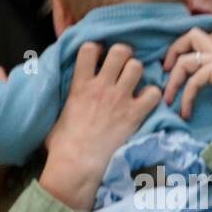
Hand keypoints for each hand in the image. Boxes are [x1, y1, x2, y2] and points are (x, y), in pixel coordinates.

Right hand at [41, 42, 160, 210]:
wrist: (78, 162)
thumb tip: (61, 97)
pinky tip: (147, 102)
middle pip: (120, 52)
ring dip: (138, 72)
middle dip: (124, 54)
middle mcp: (101, 87)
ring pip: (137, 67)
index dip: (98, 49)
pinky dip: (154, 95)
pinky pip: (153, 93)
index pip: (89, 49)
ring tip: (136, 81)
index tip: (100, 57)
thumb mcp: (57, 112)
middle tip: (124, 65)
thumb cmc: (63, 143)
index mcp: (80, 84)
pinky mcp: (134, 114)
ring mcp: (120, 99)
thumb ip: (64, 98)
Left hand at [163, 28, 211, 120]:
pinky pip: (193, 80)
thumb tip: (196, 87)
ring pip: (185, 59)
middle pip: (192, 34)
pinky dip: (185, 97)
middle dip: (174, 49)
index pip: (205, 36)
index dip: (185, 45)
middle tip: (165, 69)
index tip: (174, 64)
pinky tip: (186, 112)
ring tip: (168, 100)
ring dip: (172, 81)